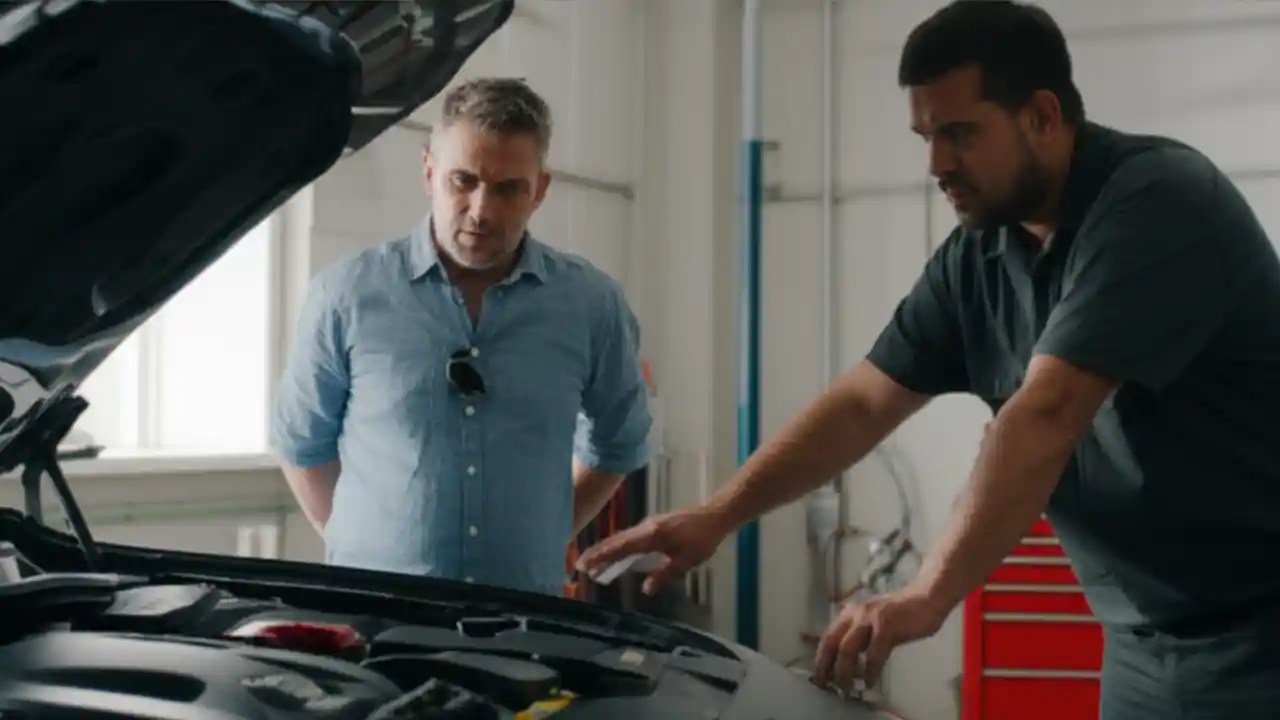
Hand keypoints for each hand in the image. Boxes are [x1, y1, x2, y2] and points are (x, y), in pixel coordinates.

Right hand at [576, 506, 733, 594]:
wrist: (715, 515)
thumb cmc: (702, 539)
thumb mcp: (686, 560)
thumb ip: (666, 574)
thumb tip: (645, 589)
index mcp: (651, 535)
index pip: (621, 547)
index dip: (601, 556)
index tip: (585, 564)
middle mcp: (646, 528)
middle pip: (616, 540)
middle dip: (597, 553)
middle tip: (579, 566)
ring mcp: (649, 525)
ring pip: (622, 538)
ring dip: (606, 549)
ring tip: (592, 563)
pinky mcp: (654, 526)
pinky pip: (630, 537)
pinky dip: (618, 546)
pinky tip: (615, 554)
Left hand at [811, 585, 949, 690]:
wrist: (925, 598)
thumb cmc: (900, 614)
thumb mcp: (872, 622)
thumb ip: (859, 636)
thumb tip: (845, 662)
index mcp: (850, 613)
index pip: (828, 636)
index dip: (821, 658)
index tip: (819, 676)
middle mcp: (855, 613)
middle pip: (831, 642)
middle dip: (825, 666)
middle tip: (825, 684)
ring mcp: (870, 618)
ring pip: (847, 649)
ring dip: (844, 671)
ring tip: (847, 688)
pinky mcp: (886, 626)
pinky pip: (873, 654)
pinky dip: (870, 671)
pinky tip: (869, 682)